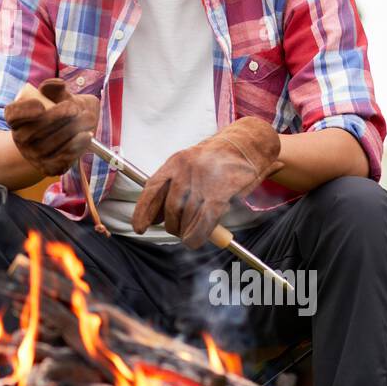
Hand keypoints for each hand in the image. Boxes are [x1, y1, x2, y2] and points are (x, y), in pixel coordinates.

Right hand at [3, 78, 99, 176]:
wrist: (65, 135)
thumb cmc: (59, 111)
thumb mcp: (57, 97)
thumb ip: (55, 89)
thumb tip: (59, 84)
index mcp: (17, 118)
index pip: (13, 115)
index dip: (25, 111)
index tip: (41, 105)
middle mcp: (21, 138)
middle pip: (33, 131)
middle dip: (55, 119)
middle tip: (75, 108)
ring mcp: (33, 155)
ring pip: (48, 146)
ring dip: (69, 132)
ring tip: (88, 119)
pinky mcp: (48, 167)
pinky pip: (60, 160)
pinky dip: (75, 148)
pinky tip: (87, 136)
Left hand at [131, 117, 282, 247]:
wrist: (248, 145)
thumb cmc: (217, 160)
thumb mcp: (189, 164)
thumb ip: (172, 186)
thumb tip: (155, 217)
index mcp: (176, 161)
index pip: (152, 188)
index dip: (143, 211)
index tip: (138, 227)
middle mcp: (186, 171)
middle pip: (170, 207)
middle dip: (172, 225)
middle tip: (177, 230)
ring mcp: (203, 182)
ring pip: (187, 218)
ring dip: (185, 232)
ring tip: (190, 234)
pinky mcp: (220, 194)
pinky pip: (203, 222)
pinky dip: (197, 236)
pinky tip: (194, 241)